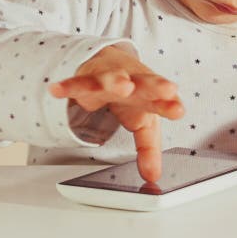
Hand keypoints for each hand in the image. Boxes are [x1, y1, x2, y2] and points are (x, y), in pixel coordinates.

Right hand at [48, 44, 184, 182]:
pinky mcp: (85, 79)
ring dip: (117, 81)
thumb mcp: (142, 121)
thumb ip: (148, 148)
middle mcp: (132, 83)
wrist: (108, 61)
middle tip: (167, 88)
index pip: (161, 100)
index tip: (179, 110)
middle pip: (145, 83)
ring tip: (124, 85)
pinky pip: (76, 83)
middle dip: (155, 85)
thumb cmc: (131, 94)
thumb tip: (152, 176)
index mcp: (148, 95)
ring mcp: (108, 78)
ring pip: (111, 79)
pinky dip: (67, 86)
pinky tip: (57, 89)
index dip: (169, 105)